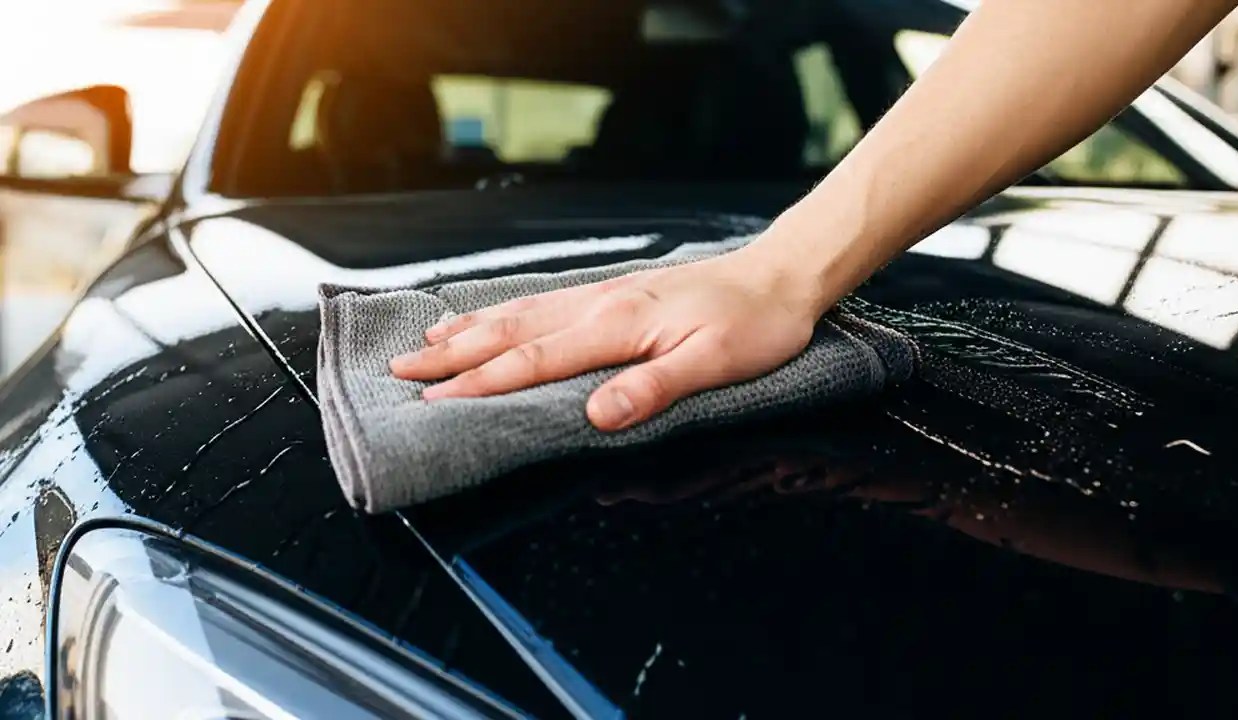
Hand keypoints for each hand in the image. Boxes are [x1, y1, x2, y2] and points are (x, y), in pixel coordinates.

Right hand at [389, 249, 822, 430]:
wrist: (780, 277)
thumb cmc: (755, 324)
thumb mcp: (716, 364)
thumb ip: (654, 388)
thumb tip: (597, 415)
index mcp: (616, 326)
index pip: (532, 362)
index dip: (478, 384)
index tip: (432, 401)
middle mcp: (599, 305)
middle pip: (511, 332)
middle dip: (453, 353)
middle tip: (401, 368)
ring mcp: (603, 295)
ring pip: (521, 312)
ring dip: (470, 329)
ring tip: (426, 341)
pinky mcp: (613, 294)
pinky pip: (543, 301)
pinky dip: (504, 312)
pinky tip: (492, 317)